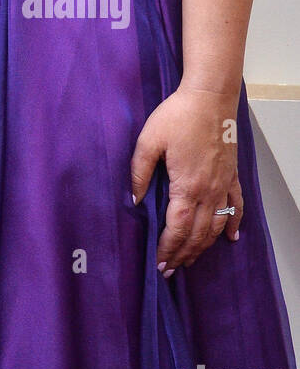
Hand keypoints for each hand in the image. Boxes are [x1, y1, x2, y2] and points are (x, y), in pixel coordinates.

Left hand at [130, 86, 242, 273]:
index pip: (177, 228)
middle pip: (197, 234)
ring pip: (216, 226)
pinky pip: (236, 207)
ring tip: (190, 260)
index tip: (159, 263)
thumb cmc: (177, 116)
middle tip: (170, 270)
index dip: (167, 248)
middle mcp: (208, 192)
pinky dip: (234, 224)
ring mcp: (223, 185)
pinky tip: (231, 238)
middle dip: (182, 254)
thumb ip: (139, 172)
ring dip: (203, 246)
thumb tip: (134, 199)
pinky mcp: (232, 176)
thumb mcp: (148, 140)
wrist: (210, 99)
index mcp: (186, 187)